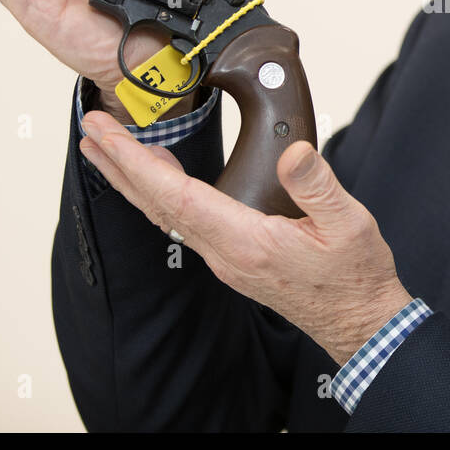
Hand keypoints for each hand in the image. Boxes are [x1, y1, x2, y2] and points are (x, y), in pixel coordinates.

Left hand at [78, 111, 414, 365]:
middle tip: (91, 127)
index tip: (107, 133)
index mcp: (245, 241)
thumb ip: (318, 186)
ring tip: (111, 147)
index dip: (135, 162)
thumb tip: (295, 152)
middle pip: (156, 204)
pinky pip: (183, 221)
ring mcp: (225, 258)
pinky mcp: (233, 258)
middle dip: (118, 164)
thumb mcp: (350, 223)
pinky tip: (159, 177)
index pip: (175, 196)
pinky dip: (160, 192)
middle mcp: (225, 253)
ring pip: (165, 213)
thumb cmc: (354, 277)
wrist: (358, 321)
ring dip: (134, 178)